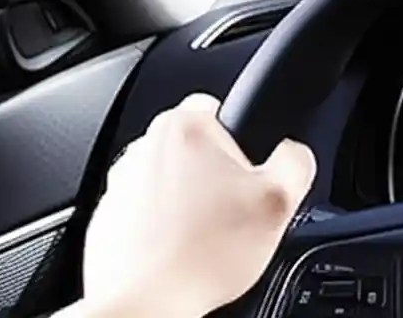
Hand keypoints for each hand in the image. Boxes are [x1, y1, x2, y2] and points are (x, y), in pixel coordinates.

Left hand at [59, 93, 315, 317]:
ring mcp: (119, 184)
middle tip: (233, 211)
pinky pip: (145, 213)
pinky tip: (181, 251)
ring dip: (188, 202)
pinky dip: (162, 228)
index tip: (247, 173)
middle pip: (195, 148)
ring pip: (170, 181)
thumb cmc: (203, 254)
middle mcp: (144, 148)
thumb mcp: (280, 201)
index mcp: (184, 127)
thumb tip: (294, 153)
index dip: (242, 140)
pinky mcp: (107, 218)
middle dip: (215, 175)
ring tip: (206, 237)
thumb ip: (296, 161)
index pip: (219, 105)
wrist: (146, 303)